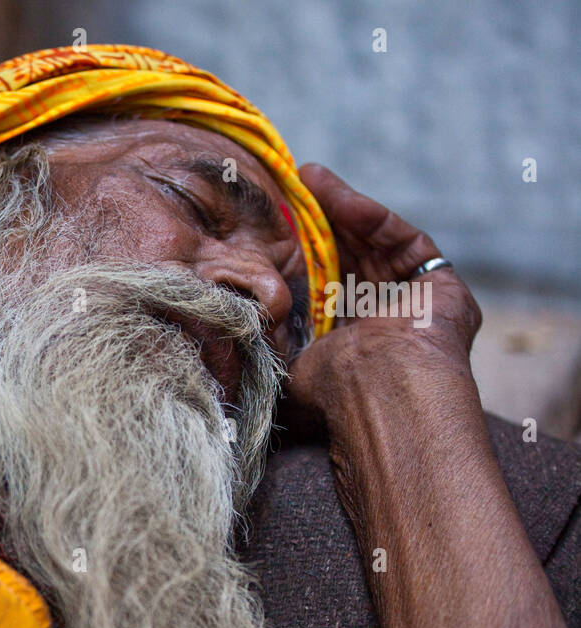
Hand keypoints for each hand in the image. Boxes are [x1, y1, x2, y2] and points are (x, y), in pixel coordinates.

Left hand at [282, 164, 482, 433]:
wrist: (383, 390)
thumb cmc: (333, 388)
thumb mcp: (289, 364)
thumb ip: (274, 341)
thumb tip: (244, 325)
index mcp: (351, 346)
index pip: (328, 291)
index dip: (306, 258)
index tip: (279, 232)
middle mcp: (386, 325)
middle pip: (354, 259)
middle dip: (323, 224)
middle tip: (294, 192)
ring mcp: (415, 303)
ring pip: (376, 244)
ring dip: (342, 208)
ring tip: (310, 179)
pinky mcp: (441, 285)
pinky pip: (402, 240)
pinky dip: (370, 216)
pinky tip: (339, 195)